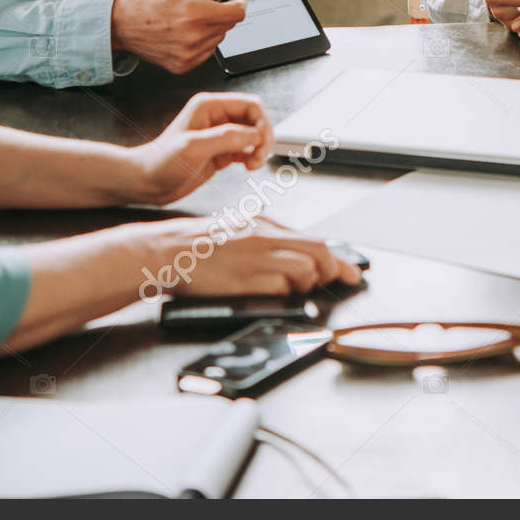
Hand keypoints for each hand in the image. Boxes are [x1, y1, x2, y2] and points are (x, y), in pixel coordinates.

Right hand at [111, 0, 246, 74]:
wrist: (119, 23)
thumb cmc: (143, 0)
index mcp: (194, 14)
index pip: (237, 12)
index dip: (240, 0)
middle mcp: (193, 37)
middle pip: (229, 24)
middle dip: (223, 9)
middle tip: (207, 0)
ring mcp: (189, 55)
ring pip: (218, 37)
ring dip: (212, 25)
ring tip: (190, 15)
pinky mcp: (183, 65)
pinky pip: (206, 51)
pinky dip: (202, 39)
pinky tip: (185, 30)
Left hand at [131, 92, 274, 203]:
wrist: (146, 183)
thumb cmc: (161, 162)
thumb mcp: (194, 147)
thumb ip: (227, 137)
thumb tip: (256, 135)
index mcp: (210, 107)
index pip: (251, 105)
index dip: (262, 122)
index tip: (262, 142)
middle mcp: (217, 118)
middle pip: (256, 120)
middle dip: (263, 138)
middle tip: (259, 155)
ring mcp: (220, 136)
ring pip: (254, 136)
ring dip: (260, 149)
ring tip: (252, 164)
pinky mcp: (221, 153)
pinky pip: (247, 150)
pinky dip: (252, 158)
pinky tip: (247, 167)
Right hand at [148, 215, 360, 296]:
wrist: (167, 252)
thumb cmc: (201, 244)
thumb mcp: (240, 228)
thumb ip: (270, 237)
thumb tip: (302, 251)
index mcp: (265, 225)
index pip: (316, 240)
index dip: (340, 260)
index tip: (353, 273)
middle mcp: (264, 238)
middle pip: (319, 253)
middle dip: (331, 272)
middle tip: (328, 283)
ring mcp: (255, 259)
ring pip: (304, 271)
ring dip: (305, 285)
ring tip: (290, 289)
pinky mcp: (243, 281)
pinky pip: (279, 289)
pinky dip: (283, 295)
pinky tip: (271, 294)